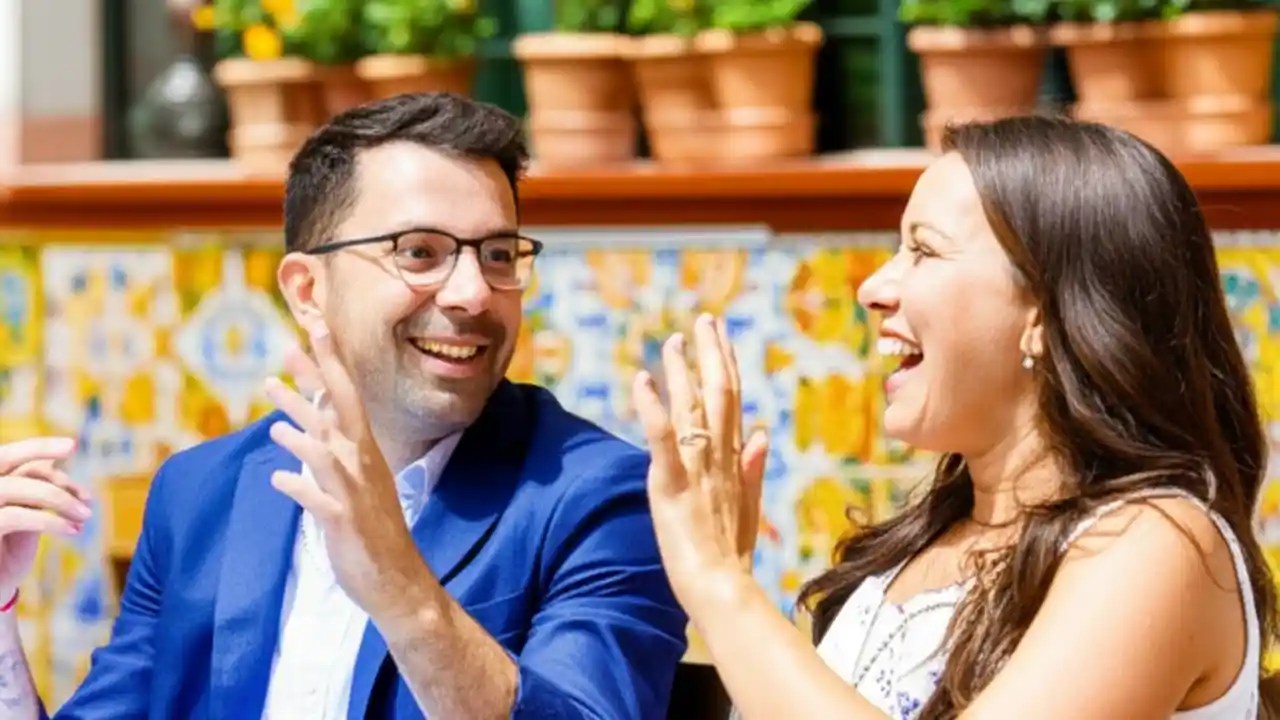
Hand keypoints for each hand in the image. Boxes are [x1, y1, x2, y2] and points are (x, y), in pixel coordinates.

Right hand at [0, 437, 88, 599]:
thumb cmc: (9, 551)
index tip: (72, 446)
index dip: (36, 447)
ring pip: (18, 486)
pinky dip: (52, 520)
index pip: (6, 456)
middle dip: (38, 448)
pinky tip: (74, 530)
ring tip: (85, 513)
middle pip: (4, 458)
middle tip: (72, 447)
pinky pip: (18, 516)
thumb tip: (56, 462)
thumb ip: (35, 489)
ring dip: (60, 497)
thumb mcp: (26, 515)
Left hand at [264, 321, 429, 620]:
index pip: (347, 397)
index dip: (331, 364)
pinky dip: (297, 485)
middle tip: (289, 347)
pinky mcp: (343, 521)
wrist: (397, 581)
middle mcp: (362, 464)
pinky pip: (317, 498)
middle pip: (338, 411)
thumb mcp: (355, 486)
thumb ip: (326, 457)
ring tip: (271, 403)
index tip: (316, 330)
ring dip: (298, 425)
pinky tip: (278, 478)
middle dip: (316, 378)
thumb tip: (295, 434)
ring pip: (324, 449)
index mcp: (366, 452)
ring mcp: (354, 492)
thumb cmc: (373, 533)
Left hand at [632, 313, 768, 613]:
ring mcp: (697, 470)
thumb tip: (764, 433)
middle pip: (718, 396)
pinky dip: (653, 408)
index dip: (726, 366)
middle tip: (703, 319)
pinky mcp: (671, 485)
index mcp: (735, 463)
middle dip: (710, 354)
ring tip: (672, 339)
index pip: (732, 404)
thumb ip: (754, 468)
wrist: (723, 590)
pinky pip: (662, 440)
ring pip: (692, 410)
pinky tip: (642, 381)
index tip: (720, 337)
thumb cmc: (731, 556)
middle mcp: (719, 459)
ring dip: (681, 372)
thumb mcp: (747, 508)